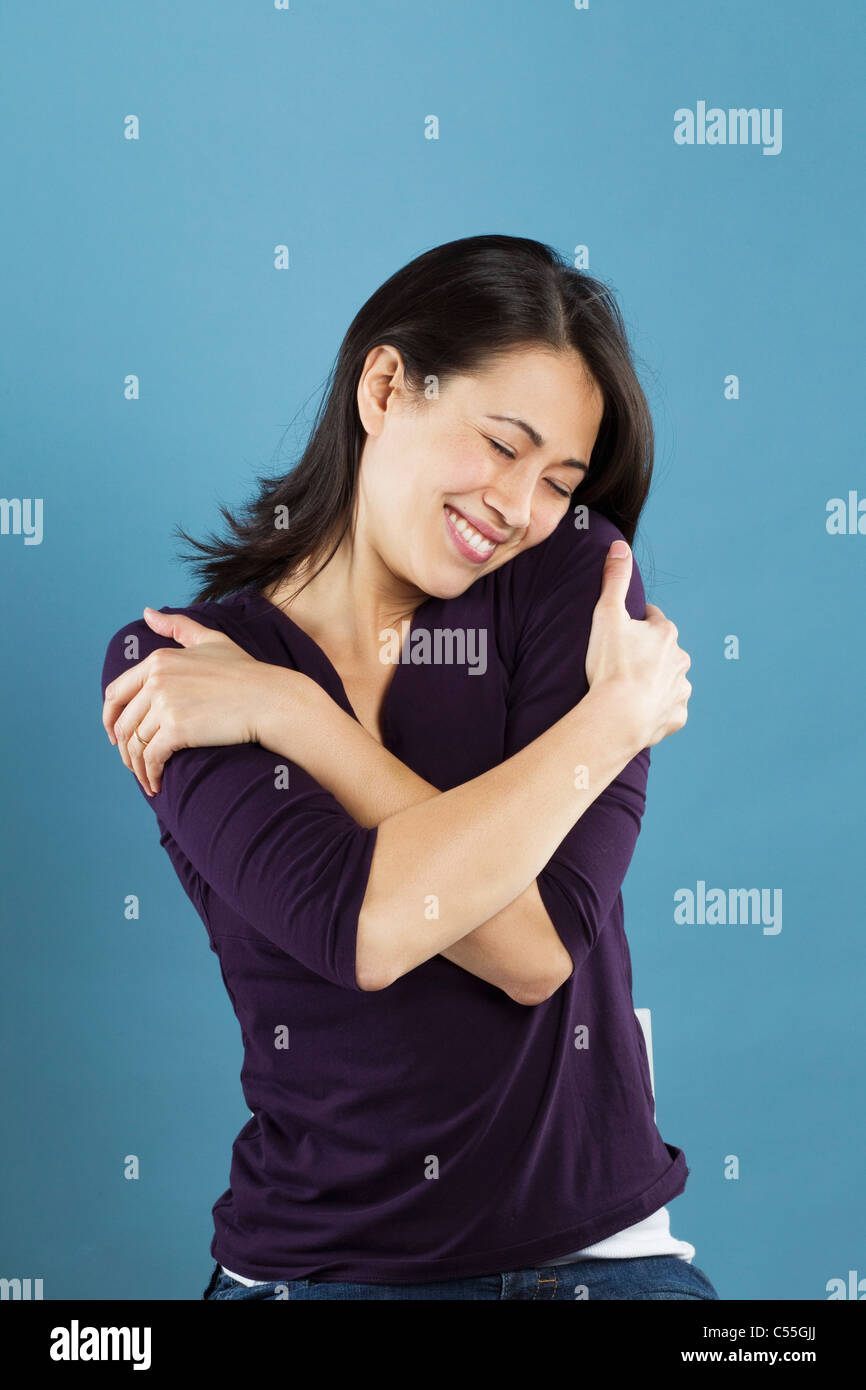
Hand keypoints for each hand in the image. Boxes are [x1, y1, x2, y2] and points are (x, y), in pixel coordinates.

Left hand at [102, 607, 279, 795]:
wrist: (270, 699)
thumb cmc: (246, 671)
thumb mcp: (210, 640)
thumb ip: (177, 626)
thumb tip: (146, 613)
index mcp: (158, 660)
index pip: (116, 692)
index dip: (111, 717)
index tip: (117, 735)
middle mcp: (156, 680)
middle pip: (123, 722)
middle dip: (124, 747)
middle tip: (134, 764)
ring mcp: (164, 704)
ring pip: (135, 743)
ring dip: (137, 767)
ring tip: (147, 779)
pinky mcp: (175, 730)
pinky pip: (151, 758)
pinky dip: (150, 775)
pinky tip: (157, 784)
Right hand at [585, 540, 691, 749]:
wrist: (618, 717)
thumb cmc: (611, 666)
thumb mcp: (606, 616)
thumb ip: (614, 580)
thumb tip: (619, 547)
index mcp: (665, 633)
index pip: (652, 619)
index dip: (636, 624)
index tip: (622, 631)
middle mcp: (680, 659)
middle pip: (664, 649)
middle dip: (648, 652)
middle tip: (622, 661)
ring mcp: (680, 688)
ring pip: (670, 678)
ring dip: (656, 680)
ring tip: (630, 688)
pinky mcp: (677, 715)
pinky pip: (670, 708)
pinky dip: (658, 708)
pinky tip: (641, 710)